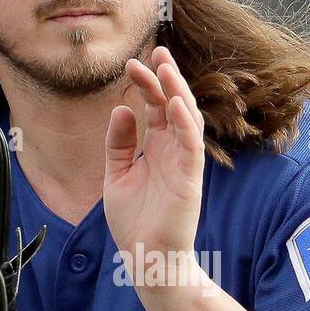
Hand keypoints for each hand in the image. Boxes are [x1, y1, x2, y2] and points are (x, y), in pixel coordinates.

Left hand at [104, 45, 204, 288]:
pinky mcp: (190, 179)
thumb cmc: (135, 222)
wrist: (146, 257)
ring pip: (187, 118)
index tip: (132, 62)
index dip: (147, 83)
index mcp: (156, 147)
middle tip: (155, 52)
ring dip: (178, 91)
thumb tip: (122, 108)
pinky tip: (175, 103)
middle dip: (165, 78)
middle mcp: (173, 150)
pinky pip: (192, 145)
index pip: (155, 106)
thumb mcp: (117, 175)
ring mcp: (184, 163)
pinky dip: (185, 122)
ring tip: (165, 67)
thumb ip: (118, 143)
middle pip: (173, 104)